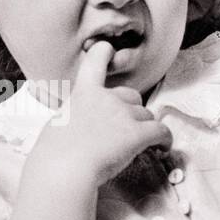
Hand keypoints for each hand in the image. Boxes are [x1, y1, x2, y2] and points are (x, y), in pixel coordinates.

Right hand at [32, 41, 171, 186]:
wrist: (64, 170)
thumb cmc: (54, 156)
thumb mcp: (58, 124)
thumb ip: (76, 117)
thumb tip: (85, 126)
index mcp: (83, 93)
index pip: (94, 63)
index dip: (103, 54)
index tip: (107, 48)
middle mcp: (105, 98)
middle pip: (131, 96)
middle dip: (131, 111)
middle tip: (125, 131)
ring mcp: (123, 114)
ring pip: (146, 116)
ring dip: (145, 128)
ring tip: (141, 146)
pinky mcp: (137, 133)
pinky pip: (162, 131)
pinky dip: (165, 139)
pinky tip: (163, 148)